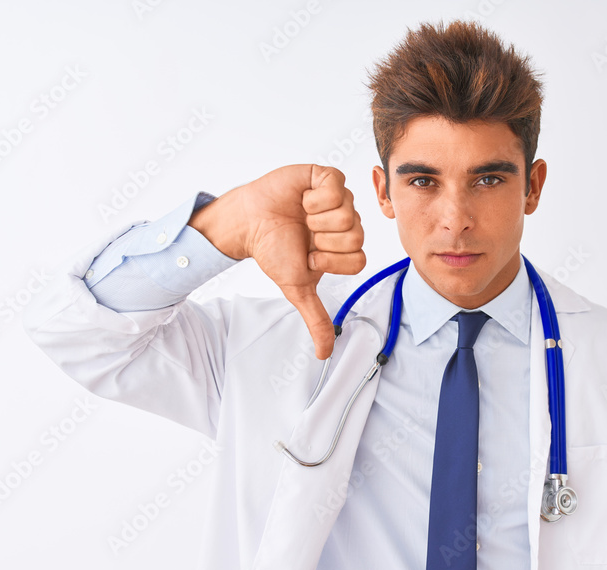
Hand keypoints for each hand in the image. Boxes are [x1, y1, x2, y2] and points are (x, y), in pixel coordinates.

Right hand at [189, 164, 365, 358]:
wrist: (248, 222)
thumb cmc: (273, 251)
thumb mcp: (297, 288)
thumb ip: (316, 319)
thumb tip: (324, 355)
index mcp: (346, 247)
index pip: (358, 258)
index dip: (330, 260)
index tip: (310, 255)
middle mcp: (347, 223)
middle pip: (356, 237)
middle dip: (322, 240)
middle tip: (306, 234)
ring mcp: (340, 198)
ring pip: (348, 214)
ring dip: (316, 219)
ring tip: (302, 216)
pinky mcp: (327, 176)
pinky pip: (337, 187)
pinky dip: (315, 198)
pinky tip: (302, 199)